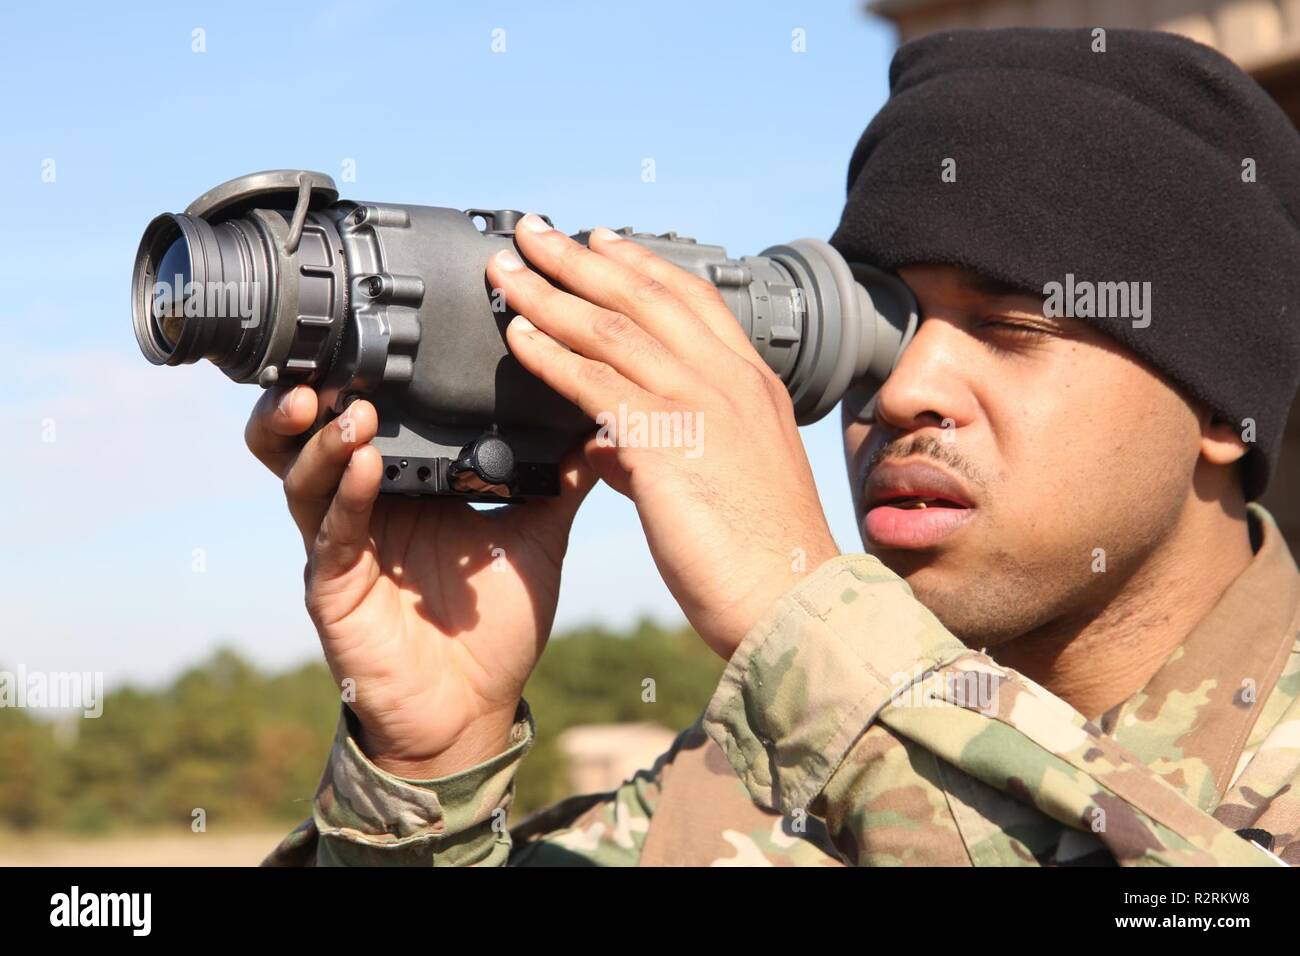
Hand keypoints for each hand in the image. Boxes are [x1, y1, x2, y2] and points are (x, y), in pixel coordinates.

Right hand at [244, 387, 594, 776]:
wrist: (474, 707)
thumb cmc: (496, 624)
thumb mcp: (539, 533)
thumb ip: (563, 476)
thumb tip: (604, 416)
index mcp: (406, 481)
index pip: (375, 410)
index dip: (372, 369)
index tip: (402, 320)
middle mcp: (363, 500)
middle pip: (312, 427)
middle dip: (316, 386)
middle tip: (340, 351)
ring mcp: (341, 539)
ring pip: (300, 470)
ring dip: (321, 434)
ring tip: (353, 407)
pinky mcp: (333, 582)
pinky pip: (330, 528)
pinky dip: (344, 491)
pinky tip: (365, 462)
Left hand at [487, 215, 839, 658]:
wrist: (793, 603)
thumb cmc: (760, 554)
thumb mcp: (720, 482)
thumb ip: (661, 449)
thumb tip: (604, 446)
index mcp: (751, 385)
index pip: (691, 300)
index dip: (639, 265)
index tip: (599, 240)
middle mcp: (730, 381)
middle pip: (644, 298)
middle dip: (580, 258)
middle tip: (531, 231)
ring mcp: (702, 405)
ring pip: (613, 330)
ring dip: (550, 294)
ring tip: (505, 271)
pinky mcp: (668, 442)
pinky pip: (596, 383)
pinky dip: (550, 356)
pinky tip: (516, 339)